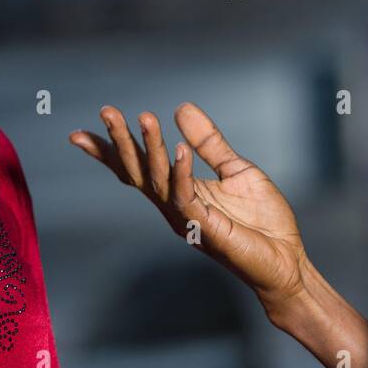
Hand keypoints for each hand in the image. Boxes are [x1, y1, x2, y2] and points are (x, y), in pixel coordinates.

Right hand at [69, 102, 307, 313]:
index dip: (109, 152)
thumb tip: (181, 107)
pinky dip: (182, 172)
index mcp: (178, 192)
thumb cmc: (262, 221)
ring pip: (157, 182)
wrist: (288, 260)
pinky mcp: (206, 229)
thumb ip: (209, 142)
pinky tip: (182, 149)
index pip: (137, 169)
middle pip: (137, 173)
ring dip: (150, 150)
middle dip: (120, 143)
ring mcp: (187, 219)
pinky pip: (187, 197)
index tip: (80, 133)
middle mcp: (175, 207)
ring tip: (144, 118)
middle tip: (107, 111)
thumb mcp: (236, 169)